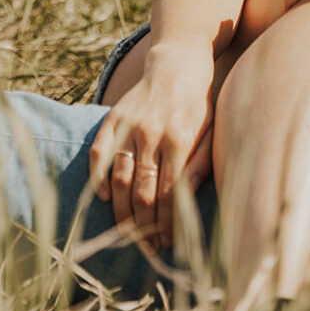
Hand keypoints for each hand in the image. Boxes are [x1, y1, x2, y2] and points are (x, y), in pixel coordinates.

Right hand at [89, 41, 213, 249]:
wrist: (177, 63)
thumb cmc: (199, 103)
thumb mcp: (210, 131)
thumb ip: (201, 164)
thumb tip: (187, 200)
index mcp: (180, 138)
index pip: (169, 195)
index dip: (167, 224)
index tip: (168, 243)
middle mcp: (151, 133)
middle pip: (143, 193)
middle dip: (145, 227)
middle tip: (149, 247)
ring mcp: (129, 126)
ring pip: (120, 179)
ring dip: (123, 213)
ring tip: (129, 235)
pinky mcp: (113, 118)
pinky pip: (99, 153)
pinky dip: (99, 179)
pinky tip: (106, 199)